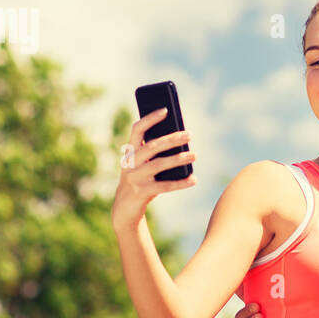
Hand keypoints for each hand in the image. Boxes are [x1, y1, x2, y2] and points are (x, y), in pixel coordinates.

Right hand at [111, 108, 196, 228]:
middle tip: (189, 134)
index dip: (150, 119)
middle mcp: (130, 163)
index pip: (137, 129)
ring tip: (194, 155)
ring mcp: (134, 178)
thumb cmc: (140, 180)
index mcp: (130, 151)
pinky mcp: (141, 192)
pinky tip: (193, 179)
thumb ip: (156, 153)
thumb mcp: (144, 164)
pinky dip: (180, 183)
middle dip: (171, 139)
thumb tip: (181, 140)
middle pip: (151, 147)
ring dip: (177, 159)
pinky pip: (164, 186)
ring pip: (158, 165)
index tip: (165, 110)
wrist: (124, 207)